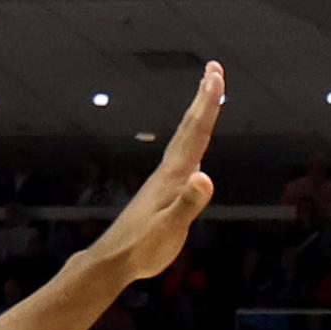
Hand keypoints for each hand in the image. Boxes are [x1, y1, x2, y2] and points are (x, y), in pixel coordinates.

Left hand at [87, 66, 221, 284]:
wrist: (114, 260)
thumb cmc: (143, 248)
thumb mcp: (170, 229)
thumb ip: (188, 203)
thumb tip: (206, 177)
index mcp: (174, 176)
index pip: (196, 133)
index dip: (208, 104)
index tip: (216, 75)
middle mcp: (168, 171)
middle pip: (189, 128)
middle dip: (204, 98)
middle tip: (214, 69)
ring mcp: (164, 180)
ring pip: (184, 139)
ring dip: (197, 116)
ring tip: (206, 98)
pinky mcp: (162, 192)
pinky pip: (182, 156)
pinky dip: (191, 141)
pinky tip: (194, 148)